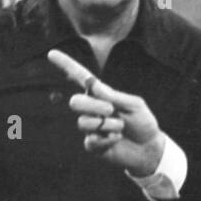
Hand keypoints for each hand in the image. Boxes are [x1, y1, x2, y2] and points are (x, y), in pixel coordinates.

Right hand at [46, 49, 165, 176]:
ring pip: (83, 122)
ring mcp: (90, 127)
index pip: (81, 78)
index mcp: (102, 95)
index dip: (66, 65)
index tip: (51, 53)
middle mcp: (92, 109)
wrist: (149, 147)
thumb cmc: (142, 122)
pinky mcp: (92, 144)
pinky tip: (117, 138)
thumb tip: (93, 86)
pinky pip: (92, 140)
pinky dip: (108, 139)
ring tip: (120, 128)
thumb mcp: (134, 105)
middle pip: (75, 102)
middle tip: (111, 110)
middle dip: (93, 105)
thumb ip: (114, 96)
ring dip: (107, 124)